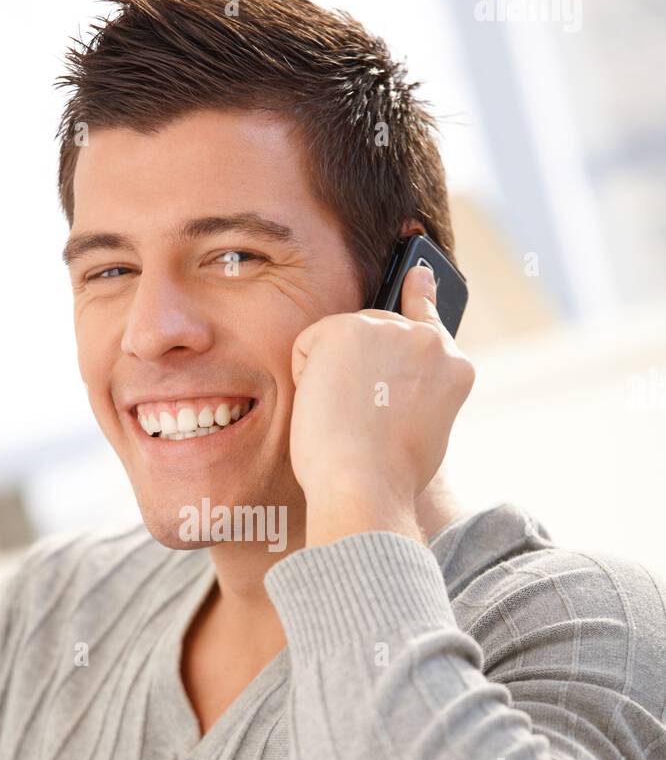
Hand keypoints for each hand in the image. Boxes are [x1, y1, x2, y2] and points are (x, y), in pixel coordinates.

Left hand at [288, 262, 474, 540]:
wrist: (367, 486)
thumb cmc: (388, 478)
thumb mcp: (423, 431)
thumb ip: (416, 394)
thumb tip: (391, 388)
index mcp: (453, 368)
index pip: (430, 317)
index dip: (421, 294)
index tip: (419, 273)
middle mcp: (428, 340)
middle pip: (371, 333)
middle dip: (353, 368)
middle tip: (358, 419)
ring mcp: (389, 330)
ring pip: (338, 342)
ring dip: (331, 377)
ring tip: (348, 418)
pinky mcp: (348, 329)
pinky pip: (308, 346)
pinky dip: (306, 378)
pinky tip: (329, 406)